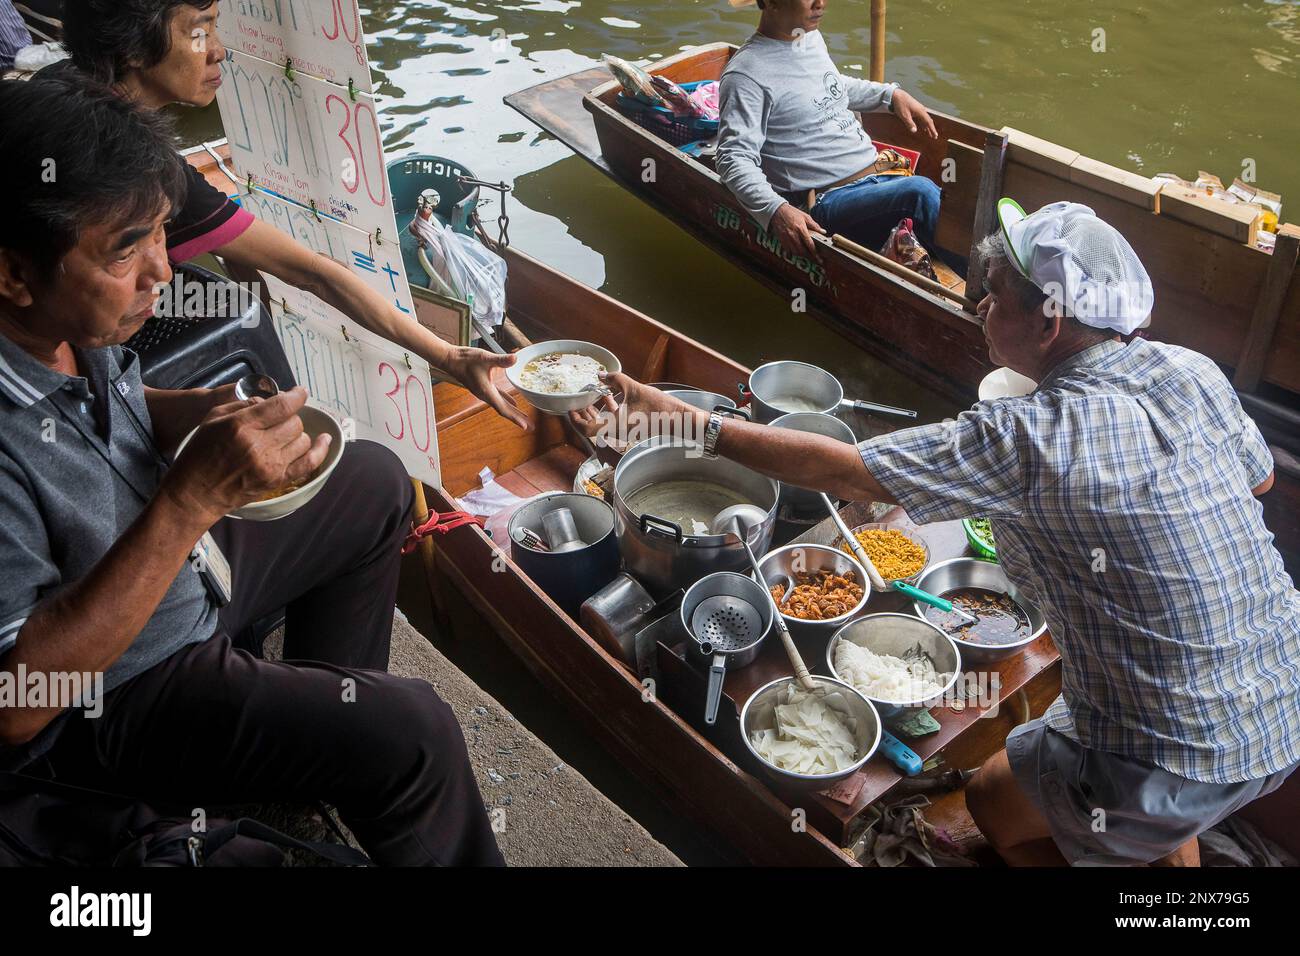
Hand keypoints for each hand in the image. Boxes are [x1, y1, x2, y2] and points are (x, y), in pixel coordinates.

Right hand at [160, 386, 331, 523]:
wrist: (197, 493)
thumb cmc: (201, 453)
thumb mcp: (213, 419)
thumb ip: (243, 405)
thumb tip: (269, 401)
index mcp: (241, 426)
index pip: (281, 406)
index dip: (296, 396)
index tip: (300, 392)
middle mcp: (258, 445)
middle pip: (294, 422)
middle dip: (289, 417)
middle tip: (277, 420)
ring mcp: (270, 465)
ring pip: (302, 439)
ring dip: (296, 434)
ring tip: (282, 435)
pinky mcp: (277, 480)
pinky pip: (309, 463)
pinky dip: (320, 450)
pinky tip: (324, 440)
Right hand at [444, 347, 530, 431]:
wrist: (451, 359)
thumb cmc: (466, 359)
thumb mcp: (485, 358)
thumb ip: (500, 360)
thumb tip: (515, 359)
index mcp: (487, 392)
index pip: (503, 409)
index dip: (514, 418)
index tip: (525, 426)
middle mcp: (486, 395)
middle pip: (504, 410)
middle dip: (517, 418)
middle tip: (530, 426)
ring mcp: (484, 392)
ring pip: (502, 405)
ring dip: (513, 411)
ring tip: (524, 418)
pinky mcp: (484, 386)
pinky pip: (498, 397)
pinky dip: (507, 400)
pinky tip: (514, 402)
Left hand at [571, 372, 701, 447]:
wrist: (678, 418)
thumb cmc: (657, 407)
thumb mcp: (633, 388)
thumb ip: (615, 379)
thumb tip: (601, 374)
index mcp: (614, 427)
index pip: (585, 430)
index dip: (574, 420)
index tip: (569, 409)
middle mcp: (616, 432)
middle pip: (591, 428)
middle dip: (582, 414)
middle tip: (576, 401)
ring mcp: (623, 432)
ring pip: (601, 425)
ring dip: (593, 412)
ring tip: (590, 396)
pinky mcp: (630, 428)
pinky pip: (612, 422)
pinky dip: (606, 412)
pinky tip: (608, 397)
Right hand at [770, 202, 826, 256]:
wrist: (777, 211)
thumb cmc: (792, 213)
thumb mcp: (805, 216)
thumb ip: (814, 225)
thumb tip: (823, 232)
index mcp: (801, 229)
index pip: (809, 244)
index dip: (815, 252)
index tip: (819, 257)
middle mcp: (793, 235)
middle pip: (802, 251)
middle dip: (809, 256)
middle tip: (815, 259)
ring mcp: (787, 239)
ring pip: (795, 252)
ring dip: (802, 255)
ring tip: (808, 255)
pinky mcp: (782, 240)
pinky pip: (789, 250)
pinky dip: (794, 252)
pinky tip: (798, 251)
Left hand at [891, 89, 937, 138]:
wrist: (897, 95)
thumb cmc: (901, 105)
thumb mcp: (904, 115)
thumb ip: (910, 124)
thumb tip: (914, 131)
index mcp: (920, 111)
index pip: (928, 122)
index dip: (932, 129)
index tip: (935, 136)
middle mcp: (922, 110)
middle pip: (928, 121)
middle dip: (931, 129)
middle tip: (934, 136)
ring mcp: (919, 109)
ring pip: (925, 119)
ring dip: (928, 127)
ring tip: (930, 134)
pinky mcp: (916, 109)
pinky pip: (922, 117)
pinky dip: (924, 123)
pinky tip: (923, 128)